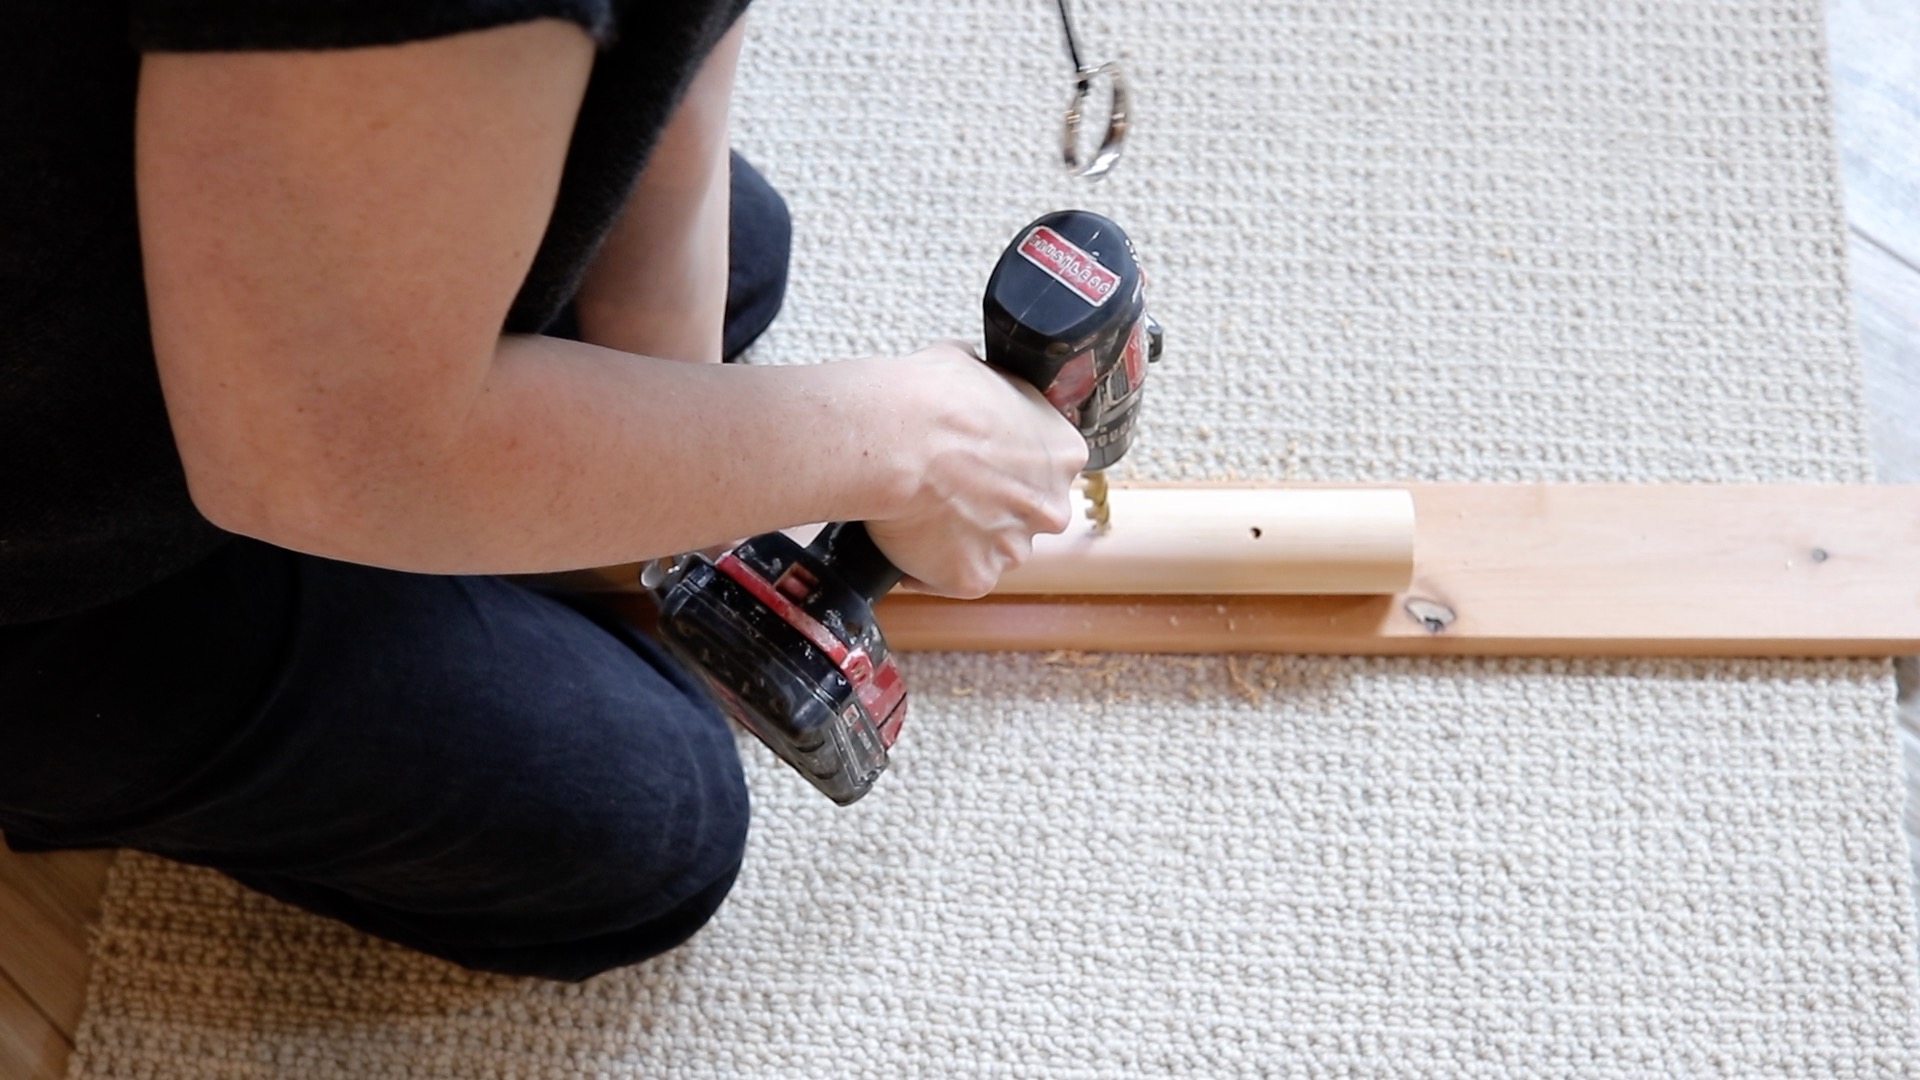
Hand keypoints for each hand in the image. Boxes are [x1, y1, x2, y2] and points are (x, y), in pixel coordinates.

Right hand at [863, 342, 1087, 597]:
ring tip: (921, 511)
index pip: (1048, 466)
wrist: (894, 440)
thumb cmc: (930, 399)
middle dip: (992, 505)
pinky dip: (930, 566)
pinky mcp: (974, 579)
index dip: (1010, 462)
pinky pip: (952, 578)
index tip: (981, 459)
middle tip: (950, 487)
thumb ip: (991, 391)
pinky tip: (906, 537)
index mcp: (1064, 453)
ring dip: (964, 537)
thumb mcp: (972, 368)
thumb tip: (975, 386)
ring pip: (992, 549)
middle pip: (1025, 515)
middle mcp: (1050, 508)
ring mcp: (1014, 549)